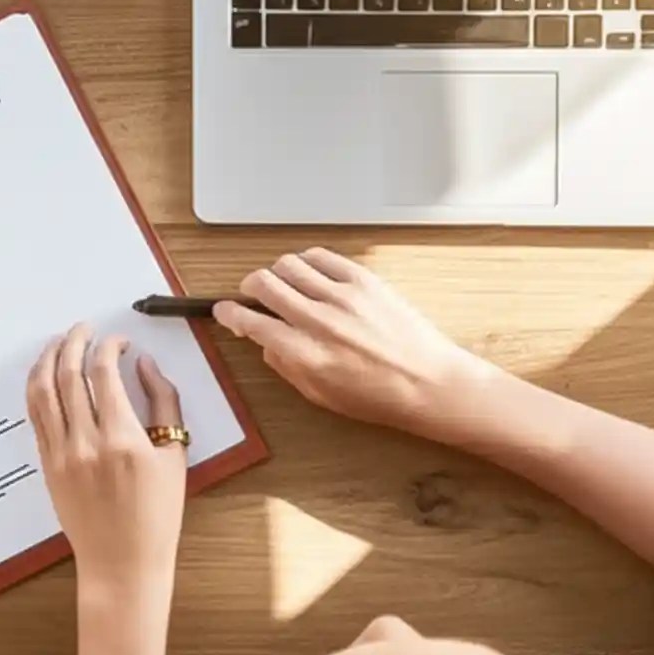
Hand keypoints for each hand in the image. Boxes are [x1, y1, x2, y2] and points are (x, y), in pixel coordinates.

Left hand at [25, 323, 186, 586]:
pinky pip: (35, 416)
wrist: (123, 561)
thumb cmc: (158, 513)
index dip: (109, 347)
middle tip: (84, 328)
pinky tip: (45, 375)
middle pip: (68, 374)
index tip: (119, 341)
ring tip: (58, 342)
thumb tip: (145, 365)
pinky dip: (37, 388)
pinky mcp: (47, 465)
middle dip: (74, 342)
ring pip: (43, 391)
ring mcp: (61, 454)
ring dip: (48, 359)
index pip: (104, 373)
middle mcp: (86, 442)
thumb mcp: (175, 455)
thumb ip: (163, 403)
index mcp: (123, 438)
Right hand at [213, 247, 493, 442]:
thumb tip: (264, 342)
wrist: (428, 383)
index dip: (229, 314)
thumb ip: (286, 366)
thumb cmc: (380, 397)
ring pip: (289, 264)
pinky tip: (309, 274)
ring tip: (283, 284)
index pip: (250, 322)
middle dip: (249, 287)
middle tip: (250, 294)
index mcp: (304, 354)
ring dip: (277, 273)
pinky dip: (306, 262)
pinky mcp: (365, 280)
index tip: (224, 311)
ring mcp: (342, 296)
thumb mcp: (321, 396)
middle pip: (264, 283)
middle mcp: (319, 321)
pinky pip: (321, 257)